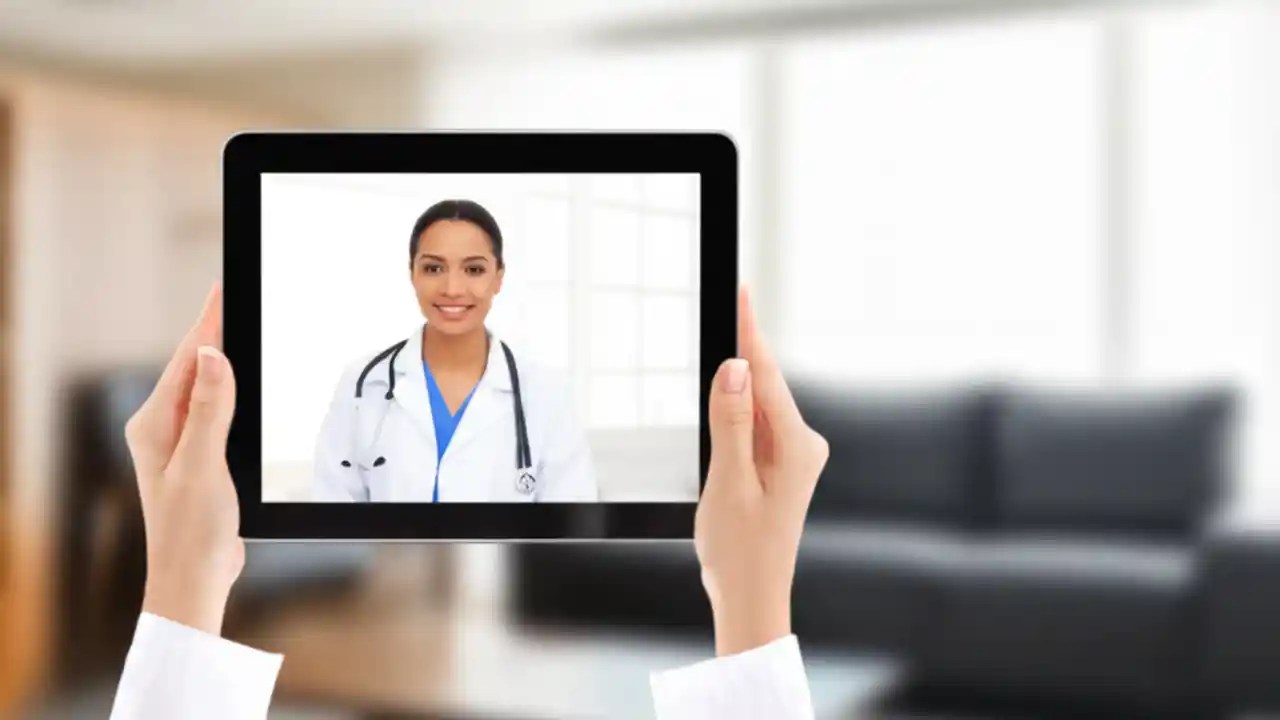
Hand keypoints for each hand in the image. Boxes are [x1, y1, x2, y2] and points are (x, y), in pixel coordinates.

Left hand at [124, 282, 242, 635]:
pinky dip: (229, 390)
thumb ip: (210, 409)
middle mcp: (160, 429)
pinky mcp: (196, 458)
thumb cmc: (192, 531)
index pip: (188, 360)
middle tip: (232, 295)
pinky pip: (213, 410)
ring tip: (236, 325)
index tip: (222, 287)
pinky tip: (239, 384)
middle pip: (192, 367)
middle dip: (213, 330)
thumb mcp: (203, 464)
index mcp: (155, 424)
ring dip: (222, 358)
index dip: (208, 322)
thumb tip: (213, 356)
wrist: (193, 578)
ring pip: (202, 387)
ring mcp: (177, 443)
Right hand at [696, 287, 828, 655]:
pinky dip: (736, 411)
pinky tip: (723, 406)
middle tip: (726, 304)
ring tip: (718, 356)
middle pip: (765, 384)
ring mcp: (795, 455)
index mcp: (797, 447)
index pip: (768, 375)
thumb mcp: (728, 481)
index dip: (750, 331)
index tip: (742, 293)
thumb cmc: (740, 550)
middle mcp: (804, 445)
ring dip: (735, 386)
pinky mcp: (781, 465)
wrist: (750, 595)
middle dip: (740, 352)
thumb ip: (732, 421)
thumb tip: (737, 368)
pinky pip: (757, 424)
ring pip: (759, 404)